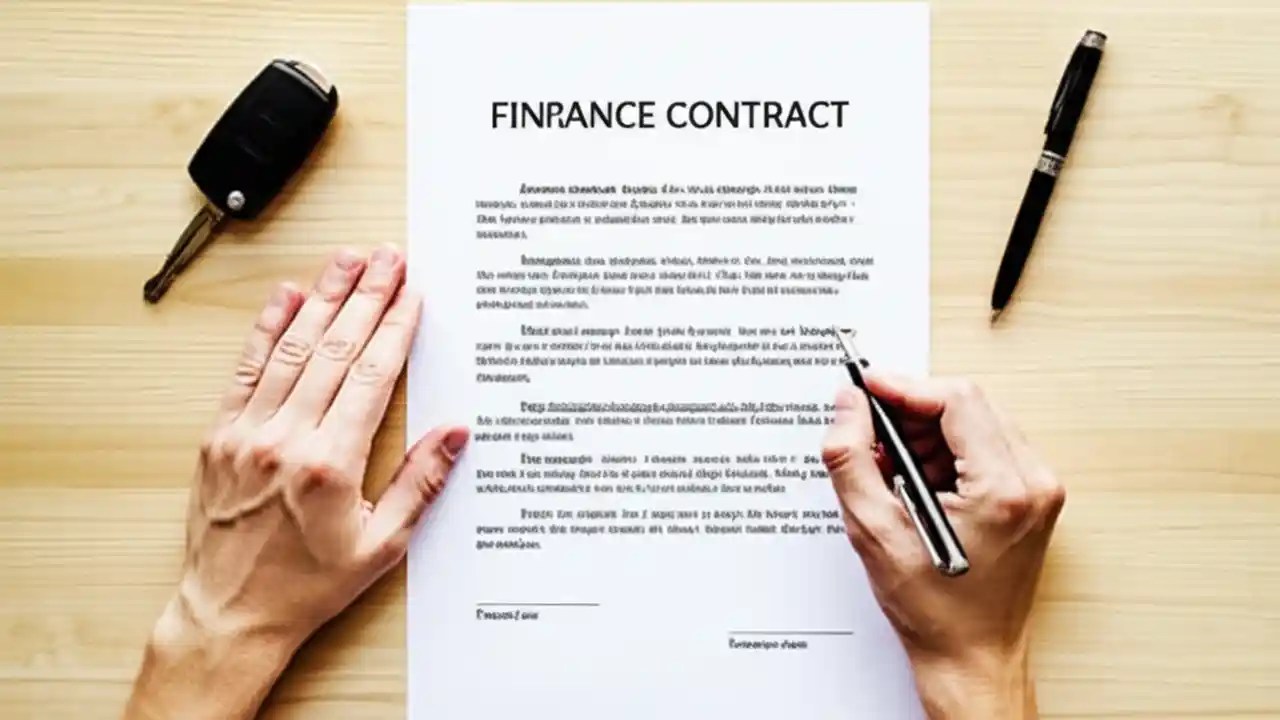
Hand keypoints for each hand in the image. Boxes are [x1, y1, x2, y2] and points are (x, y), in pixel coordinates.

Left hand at [124, 247, 468, 719]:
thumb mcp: (381, 546)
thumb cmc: (307, 587)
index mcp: (331, 462)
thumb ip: (419, 483)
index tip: (412, 292)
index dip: (395, 327)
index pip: (370, 375)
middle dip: (366, 296)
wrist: (230, 614)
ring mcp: (247, 432)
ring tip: (347, 261)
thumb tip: (456, 433)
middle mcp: (286, 438)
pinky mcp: (218, 436)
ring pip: (292, 349)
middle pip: (335, 348)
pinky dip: (266, 329)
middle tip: (388, 256)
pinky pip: (246, 370)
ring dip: (323, 299)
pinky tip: (285, 297)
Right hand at [822, 374, 1064, 719]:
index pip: (956, 400)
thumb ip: (851, 459)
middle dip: (912, 412)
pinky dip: (945, 452)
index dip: (904, 386)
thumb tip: (847, 408)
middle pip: (969, 406)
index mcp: (1003, 489)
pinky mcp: (1031, 497)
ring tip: (889, 466)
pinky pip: (986, 447)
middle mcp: (1033, 483)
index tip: (868, 388)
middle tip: (871, 433)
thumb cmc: (934, 611)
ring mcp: (1038, 490)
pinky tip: (915, 480)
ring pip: (976, 423)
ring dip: (927, 433)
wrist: (972, 656)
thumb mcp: (874, 531)